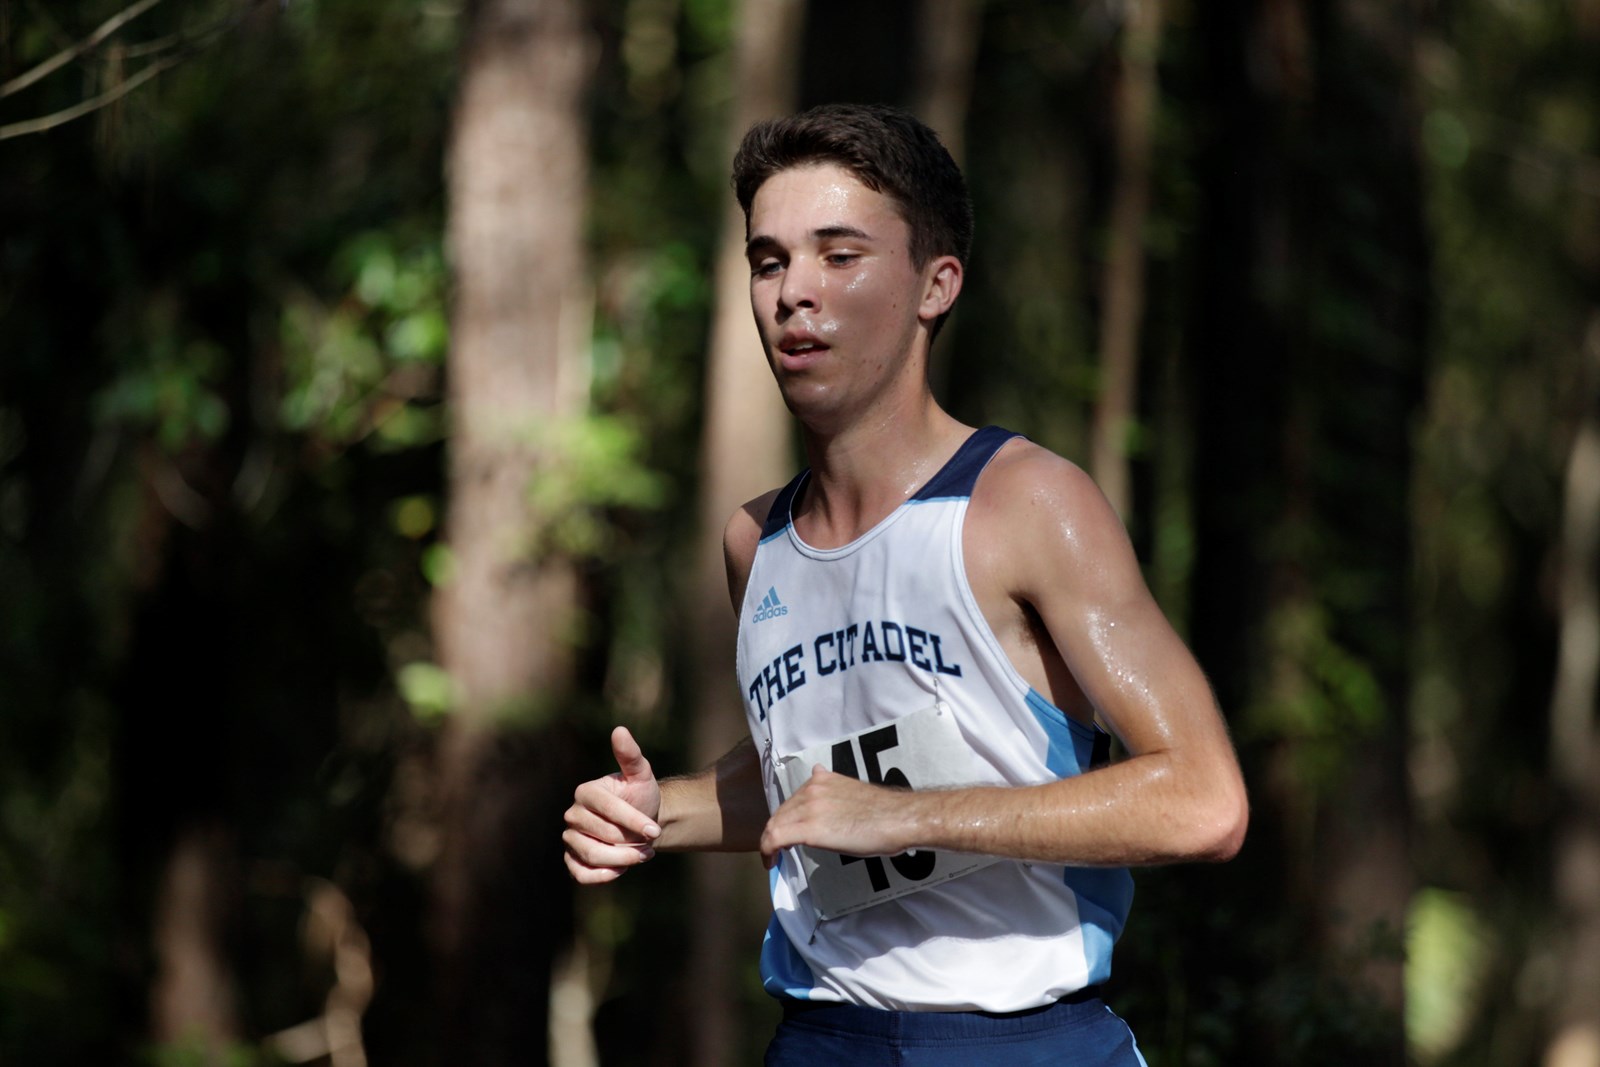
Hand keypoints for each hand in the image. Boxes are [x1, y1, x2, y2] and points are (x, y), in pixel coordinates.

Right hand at [563, 726, 662, 884]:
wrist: (641, 820)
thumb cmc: (640, 795)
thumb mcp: (641, 774)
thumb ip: (630, 755)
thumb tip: (619, 730)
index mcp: (586, 792)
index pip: (607, 809)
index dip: (632, 820)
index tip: (655, 831)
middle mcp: (572, 814)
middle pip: (601, 835)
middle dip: (631, 842)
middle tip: (652, 842)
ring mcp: (570, 838)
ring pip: (591, 855)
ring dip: (622, 860)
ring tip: (644, 855)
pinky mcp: (572, 859)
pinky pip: (580, 873)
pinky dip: (601, 876)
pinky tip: (621, 871)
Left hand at [759, 764, 919, 868]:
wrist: (895, 819)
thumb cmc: (881, 811)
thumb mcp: (851, 790)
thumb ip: (831, 788)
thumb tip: (819, 772)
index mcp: (821, 780)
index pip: (793, 800)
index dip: (785, 818)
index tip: (786, 833)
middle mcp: (811, 789)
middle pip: (781, 813)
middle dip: (775, 831)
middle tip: (777, 849)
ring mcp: (809, 807)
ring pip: (775, 825)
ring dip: (769, 842)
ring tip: (772, 857)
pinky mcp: (809, 829)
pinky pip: (776, 838)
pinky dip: (768, 850)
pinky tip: (770, 861)